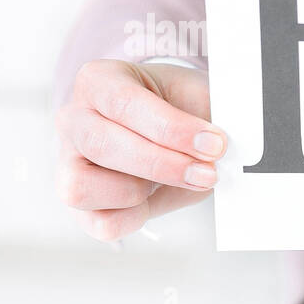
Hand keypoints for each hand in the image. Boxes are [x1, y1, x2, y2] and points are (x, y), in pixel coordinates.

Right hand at [55, 59, 224, 240]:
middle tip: (209, 171)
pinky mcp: (78, 202)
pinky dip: (133, 218)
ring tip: (177, 181)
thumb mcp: (196, 96)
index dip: (173, 128)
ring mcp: (67, 162)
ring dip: (139, 190)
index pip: (124, 102)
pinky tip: (157, 198)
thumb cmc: (178, 110)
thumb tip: (237, 136)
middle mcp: (74, 119)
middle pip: (103, 145)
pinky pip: (98, 222)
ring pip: (82, 188)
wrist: (168, 131)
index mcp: (98, 81)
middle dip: (164, 164)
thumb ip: (211, 110)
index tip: (214, 143)